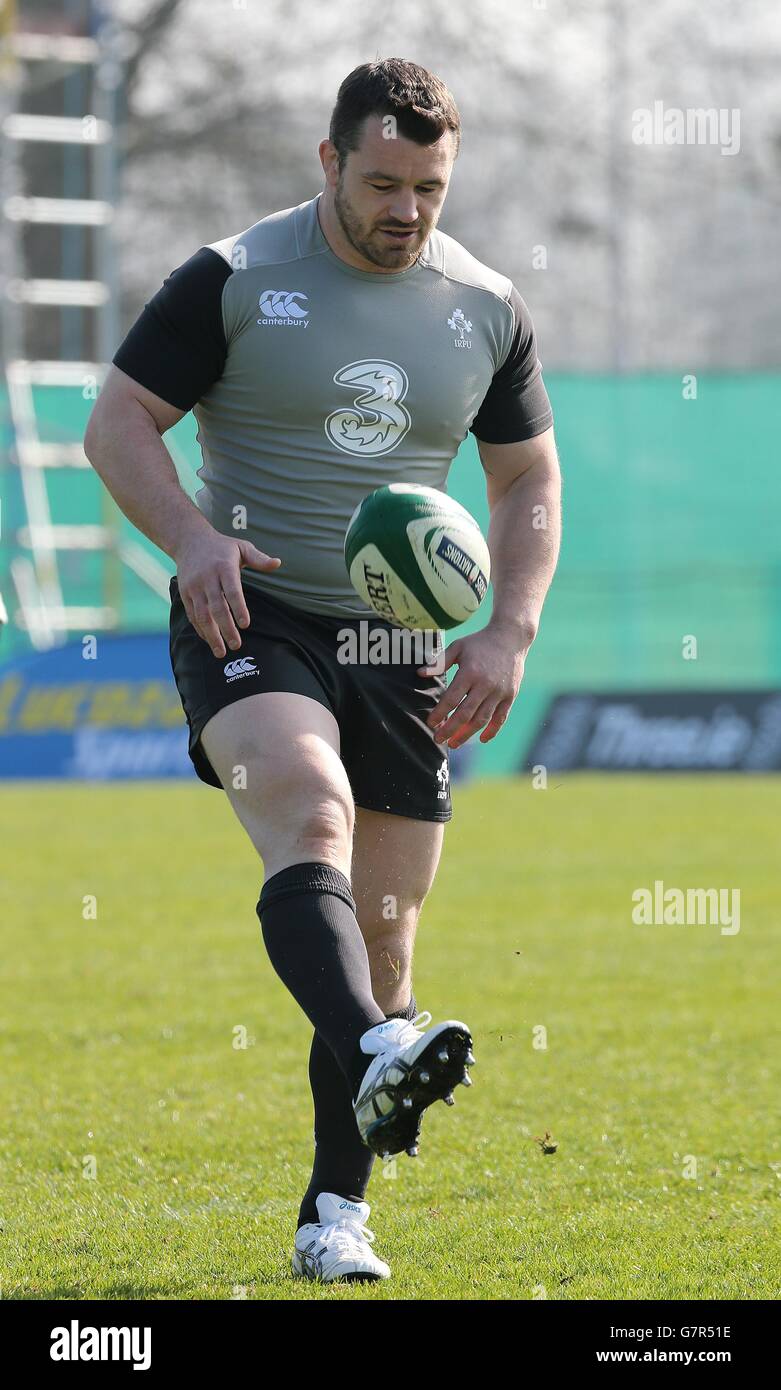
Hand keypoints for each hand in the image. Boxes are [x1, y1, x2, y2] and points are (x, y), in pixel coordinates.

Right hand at [173, 524, 280, 657]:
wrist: (189, 540)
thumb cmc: (222, 547)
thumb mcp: (242, 547)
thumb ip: (259, 559)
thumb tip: (278, 563)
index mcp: (224, 567)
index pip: (232, 591)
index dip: (238, 608)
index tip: (245, 624)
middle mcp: (207, 578)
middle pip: (216, 607)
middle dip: (226, 628)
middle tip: (236, 645)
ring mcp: (194, 587)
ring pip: (202, 615)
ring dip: (211, 635)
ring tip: (221, 652)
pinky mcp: (185, 593)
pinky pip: (192, 615)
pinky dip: (201, 630)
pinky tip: (210, 641)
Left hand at [418, 621, 530, 748]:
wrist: (511, 637)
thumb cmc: (479, 642)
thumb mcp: (458, 647)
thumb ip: (439, 662)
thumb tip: (420, 673)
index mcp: (470, 672)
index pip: (451, 699)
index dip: (440, 713)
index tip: (431, 723)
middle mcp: (485, 684)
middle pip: (465, 714)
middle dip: (450, 730)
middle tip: (438, 739)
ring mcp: (499, 692)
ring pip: (482, 719)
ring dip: (467, 734)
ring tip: (454, 744)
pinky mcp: (510, 696)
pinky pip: (500, 718)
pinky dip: (492, 731)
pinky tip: (481, 739)